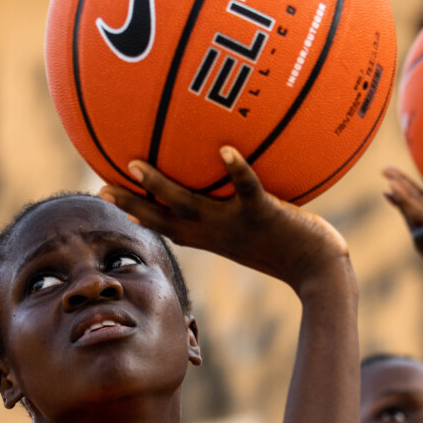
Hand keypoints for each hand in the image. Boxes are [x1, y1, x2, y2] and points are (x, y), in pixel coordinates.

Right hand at [102, 147, 348, 292]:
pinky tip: (225, 150)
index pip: (166, 225)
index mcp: (213, 238)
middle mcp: (218, 233)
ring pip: (191, 205)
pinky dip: (236, 171)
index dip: (137, 211)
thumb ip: (242, 211)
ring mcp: (237, 224)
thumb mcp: (260, 231)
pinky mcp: (264, 214)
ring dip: (161, 187)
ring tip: (136, 165)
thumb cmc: (295, 248)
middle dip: (132, 203)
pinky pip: (247, 189)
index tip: (108, 194)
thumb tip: (236, 180)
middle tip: (101, 186)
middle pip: (165, 218)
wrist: (321, 272)